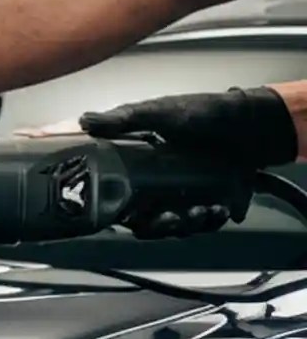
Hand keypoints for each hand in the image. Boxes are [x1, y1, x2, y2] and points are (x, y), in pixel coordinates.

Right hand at [79, 87, 297, 239]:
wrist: (253, 122)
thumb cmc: (205, 114)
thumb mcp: (159, 112)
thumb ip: (123, 120)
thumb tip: (84, 120)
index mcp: (138, 168)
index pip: (116, 198)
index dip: (116, 212)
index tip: (126, 216)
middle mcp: (158, 186)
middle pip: (144, 221)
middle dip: (156, 226)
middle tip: (170, 218)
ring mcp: (184, 196)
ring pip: (174, 226)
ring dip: (185, 225)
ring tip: (200, 211)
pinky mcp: (209, 202)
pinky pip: (203, 224)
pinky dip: (209, 221)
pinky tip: (217, 210)